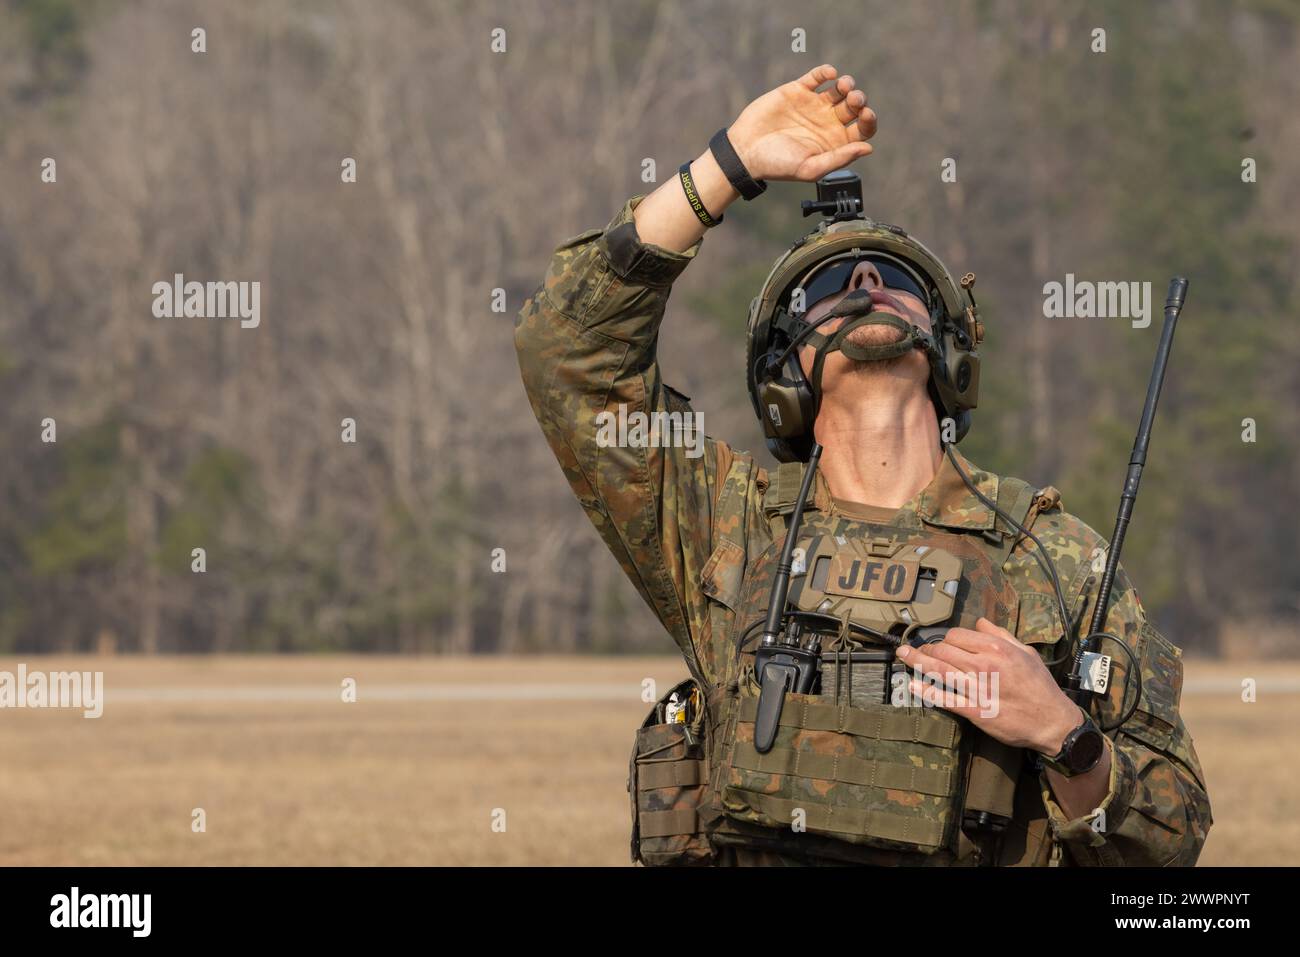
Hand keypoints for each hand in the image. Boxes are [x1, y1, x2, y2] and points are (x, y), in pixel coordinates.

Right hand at [727, 63, 876, 182]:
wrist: (746, 150)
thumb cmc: (777, 165)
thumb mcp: (810, 168)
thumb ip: (839, 158)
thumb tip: (868, 148)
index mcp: (834, 142)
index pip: (862, 129)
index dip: (868, 121)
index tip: (866, 114)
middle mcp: (827, 122)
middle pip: (854, 107)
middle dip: (859, 100)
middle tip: (853, 100)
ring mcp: (813, 105)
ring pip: (840, 89)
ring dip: (847, 84)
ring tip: (843, 86)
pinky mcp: (798, 91)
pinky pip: (818, 77)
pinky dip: (826, 72)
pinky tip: (829, 74)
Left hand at [894, 617, 1082, 754]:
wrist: (1052, 720)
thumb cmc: (1040, 686)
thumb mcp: (1025, 653)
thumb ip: (1002, 635)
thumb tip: (980, 623)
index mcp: (996, 648)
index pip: (956, 635)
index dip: (945, 638)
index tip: (942, 643)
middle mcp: (984, 665)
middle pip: (942, 650)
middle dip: (927, 648)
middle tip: (918, 650)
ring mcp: (977, 688)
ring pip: (938, 670)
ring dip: (916, 661)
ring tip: (902, 655)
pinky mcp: (975, 711)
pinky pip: (944, 698)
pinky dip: (925, 691)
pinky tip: (911, 685)